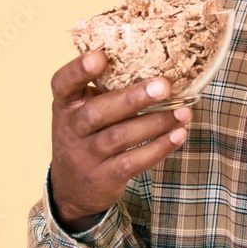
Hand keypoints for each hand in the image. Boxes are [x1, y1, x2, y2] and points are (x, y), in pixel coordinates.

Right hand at [49, 50, 192, 231]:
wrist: (73, 191)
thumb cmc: (87, 137)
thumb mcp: (84, 111)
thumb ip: (106, 90)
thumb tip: (156, 60)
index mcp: (66, 106)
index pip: (62, 84)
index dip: (78, 70)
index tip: (100, 56)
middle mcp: (71, 130)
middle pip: (97, 112)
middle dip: (132, 98)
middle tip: (164, 86)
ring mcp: (85, 157)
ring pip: (120, 137)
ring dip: (156, 122)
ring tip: (183, 111)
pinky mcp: (104, 178)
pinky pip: (134, 162)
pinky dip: (159, 147)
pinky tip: (179, 134)